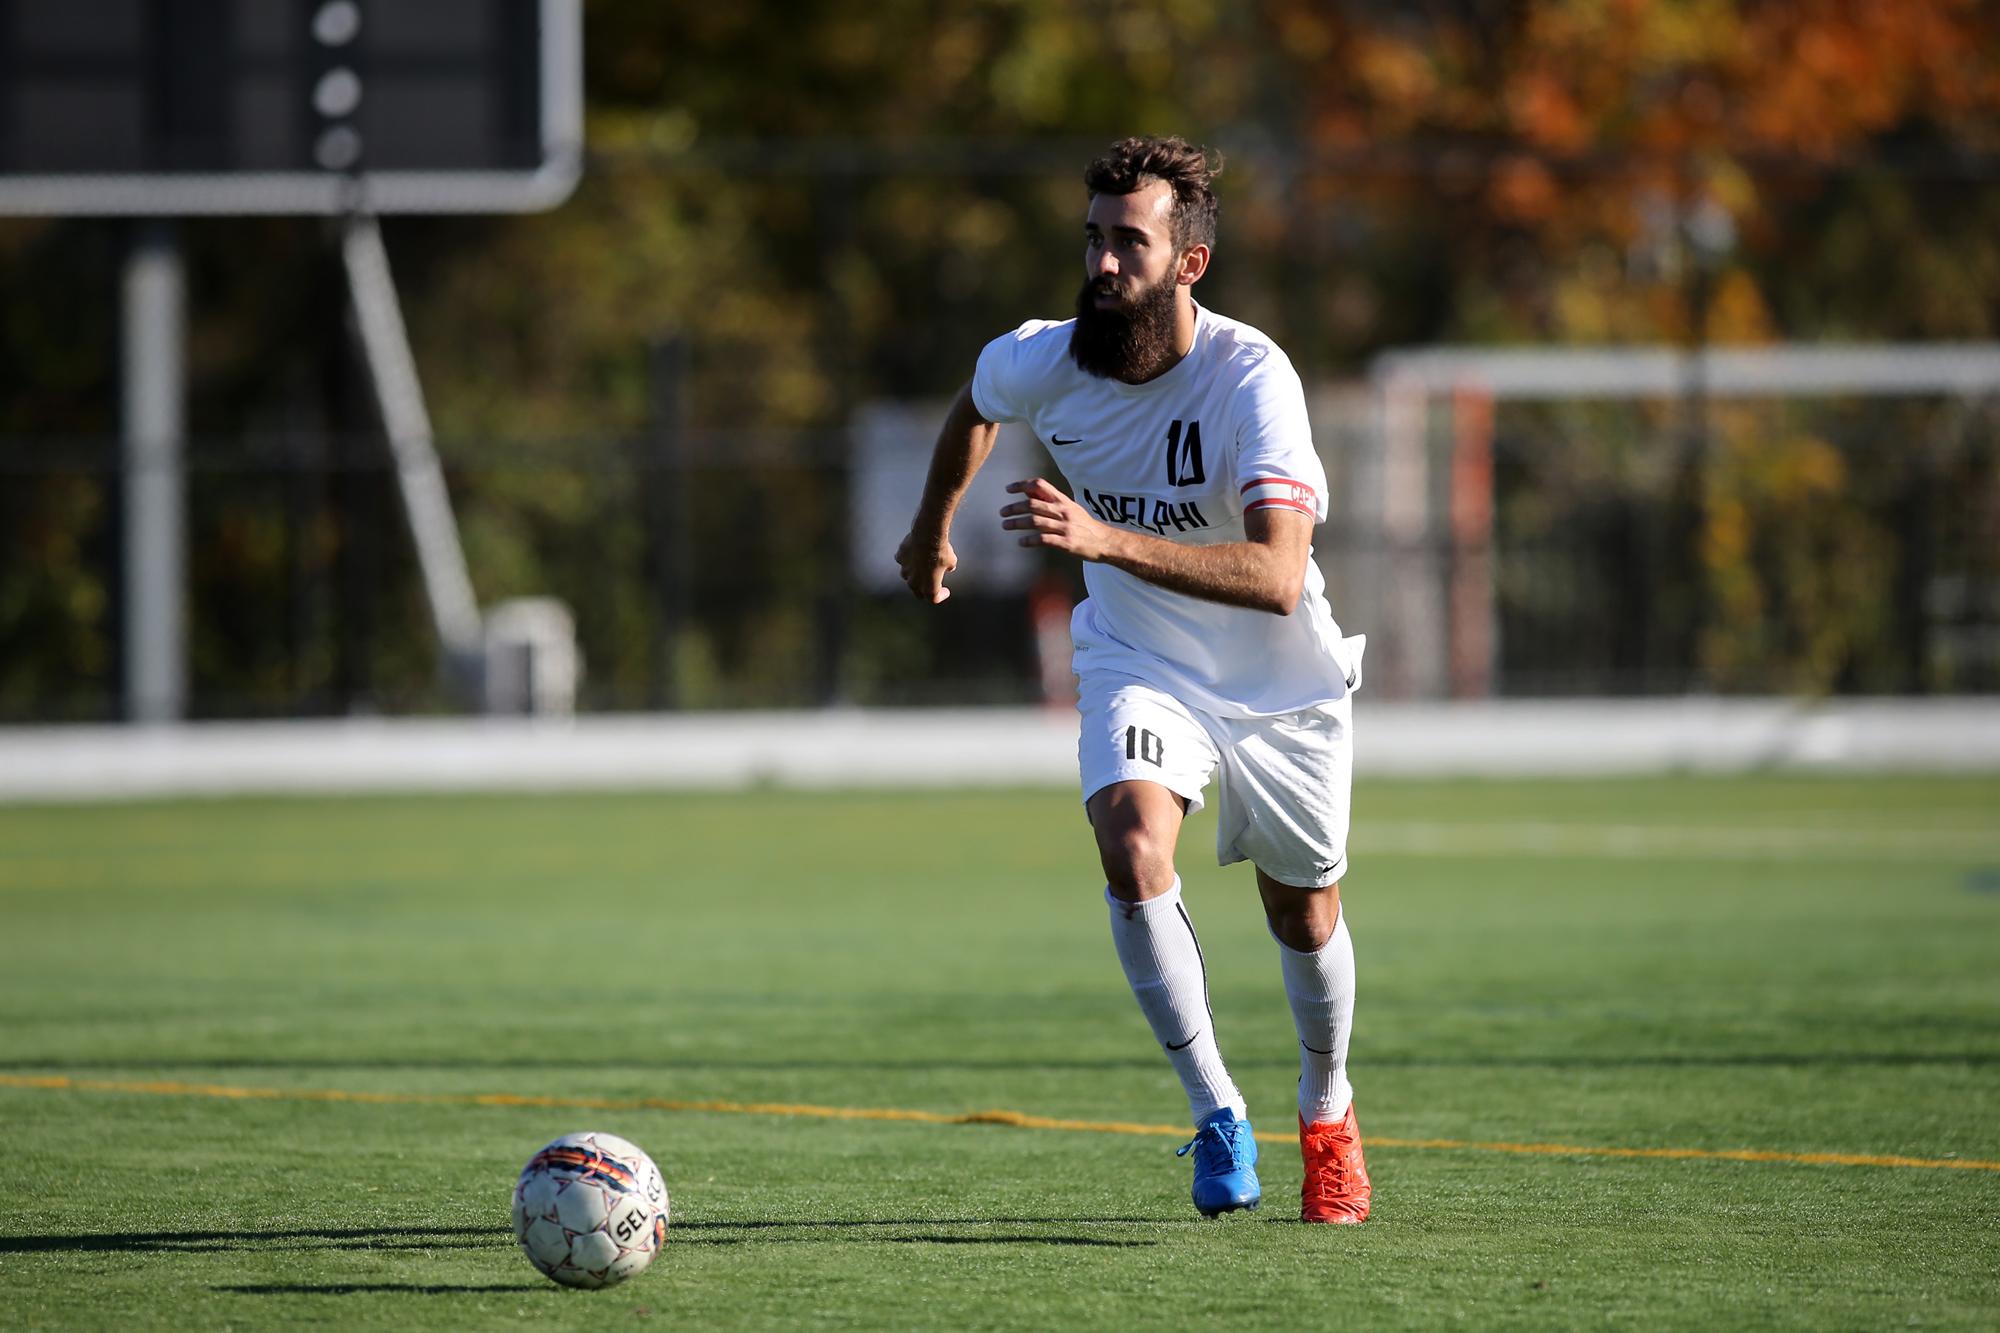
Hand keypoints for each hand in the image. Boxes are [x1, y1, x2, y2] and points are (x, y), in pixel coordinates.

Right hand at [895, 524, 957, 602]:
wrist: (928, 535)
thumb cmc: (941, 550)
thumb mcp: (951, 561)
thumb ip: (948, 567)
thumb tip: (948, 567)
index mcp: (929, 587)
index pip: (934, 598)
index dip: (941, 595)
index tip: (946, 590)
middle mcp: (914, 582)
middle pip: (917, 591)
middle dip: (923, 589)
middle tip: (929, 584)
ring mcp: (905, 570)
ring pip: (907, 576)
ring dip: (913, 574)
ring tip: (919, 567)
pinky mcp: (900, 558)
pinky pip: (902, 561)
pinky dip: (907, 559)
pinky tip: (913, 553)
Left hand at [1000, 478, 1115, 561]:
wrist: (1104, 542)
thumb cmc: (1083, 524)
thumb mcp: (1069, 508)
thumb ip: (1050, 501)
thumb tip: (1028, 492)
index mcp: (1063, 500)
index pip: (1040, 485)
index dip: (1022, 485)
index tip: (1008, 489)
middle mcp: (1063, 511)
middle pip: (1033, 504)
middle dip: (1014, 507)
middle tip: (1002, 512)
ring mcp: (1064, 527)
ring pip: (1035, 521)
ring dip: (1017, 523)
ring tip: (1005, 525)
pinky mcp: (1066, 542)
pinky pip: (1043, 539)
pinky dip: (1029, 540)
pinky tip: (1021, 542)